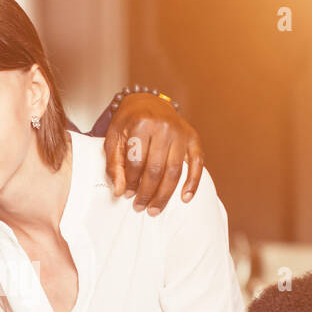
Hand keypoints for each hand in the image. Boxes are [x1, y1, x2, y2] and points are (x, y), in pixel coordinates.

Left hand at [104, 92, 204, 213]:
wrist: (148, 102)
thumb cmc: (129, 122)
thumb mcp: (114, 138)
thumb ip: (115, 165)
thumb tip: (120, 191)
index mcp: (142, 124)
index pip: (136, 162)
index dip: (130, 182)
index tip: (126, 195)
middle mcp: (164, 127)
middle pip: (156, 169)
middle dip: (147, 192)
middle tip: (140, 207)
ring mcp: (181, 132)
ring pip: (175, 171)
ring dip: (165, 194)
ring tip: (155, 209)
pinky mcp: (193, 138)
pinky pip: (197, 163)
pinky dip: (193, 182)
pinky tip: (185, 198)